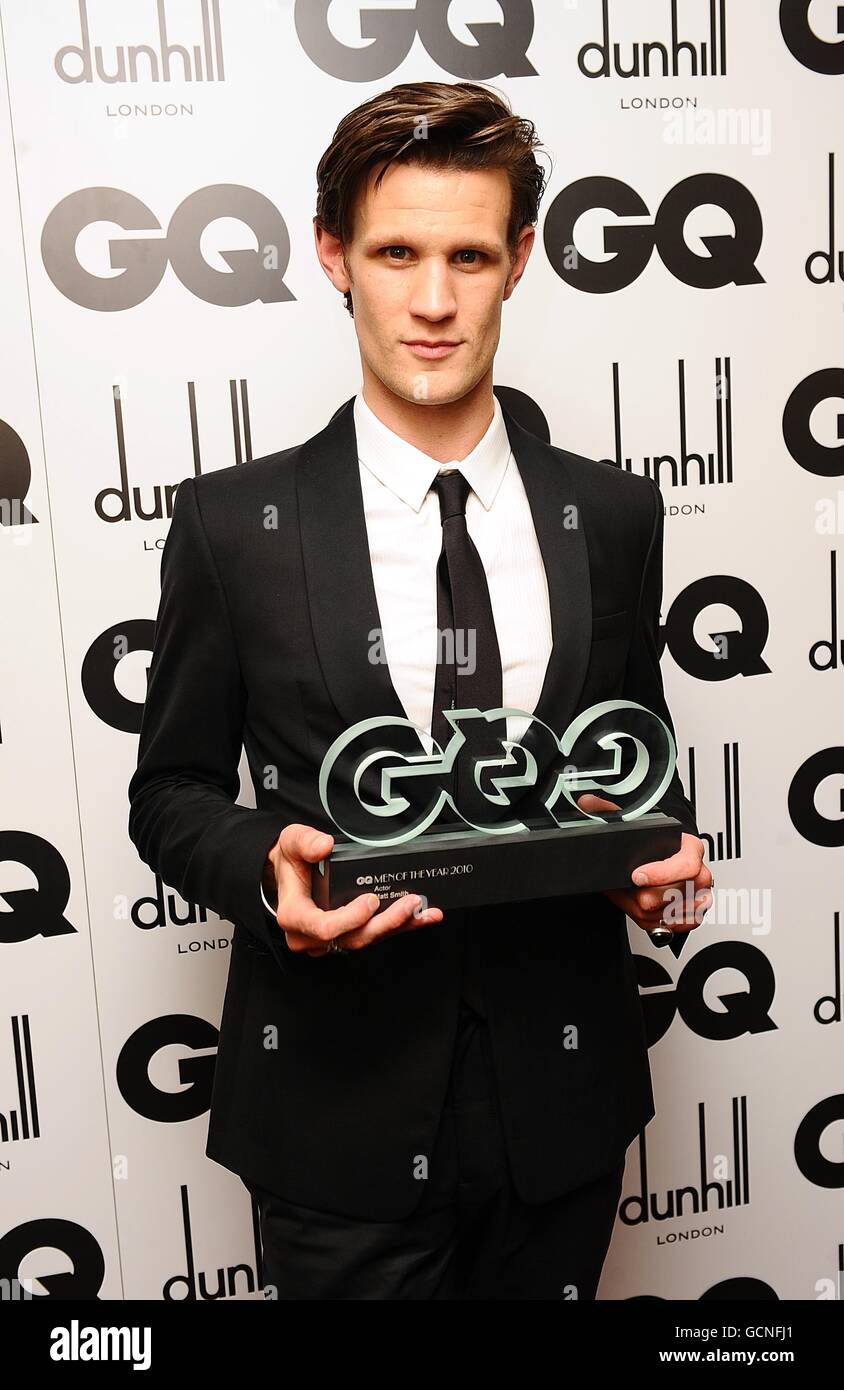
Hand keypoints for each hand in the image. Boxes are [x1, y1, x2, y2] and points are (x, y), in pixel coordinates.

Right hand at [266, 823, 442, 956]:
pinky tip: (422, 917)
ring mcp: (332, 939)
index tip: (370, 900)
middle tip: (409, 903)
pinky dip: (401, 926)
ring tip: (423, 910)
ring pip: (367, 939)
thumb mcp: (290, 842)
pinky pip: (376, 935)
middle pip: (352, 938)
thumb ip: (305, 842)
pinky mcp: (349, 936)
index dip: (350, 919)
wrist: (291, 873)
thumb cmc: (290, 862)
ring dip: (399, 926)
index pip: (323, 927)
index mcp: (295, 916)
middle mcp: (312, 936)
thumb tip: (324, 846)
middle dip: (385, 923)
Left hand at [575, 794, 711, 933]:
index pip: (685, 865)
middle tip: (625, 888)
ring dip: (642, 909)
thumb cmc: (653, 843)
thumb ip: (610, 813)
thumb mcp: (634, 824)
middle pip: (674, 895)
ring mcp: (699, 896)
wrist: (665, 857)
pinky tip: (639, 908)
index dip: (660, 874)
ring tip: (627, 896)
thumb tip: (587, 803)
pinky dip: (652, 921)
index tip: (636, 876)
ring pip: (669, 914)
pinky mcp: (693, 914)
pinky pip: (673, 926)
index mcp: (691, 848)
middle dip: (642, 895)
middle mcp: (701, 873)